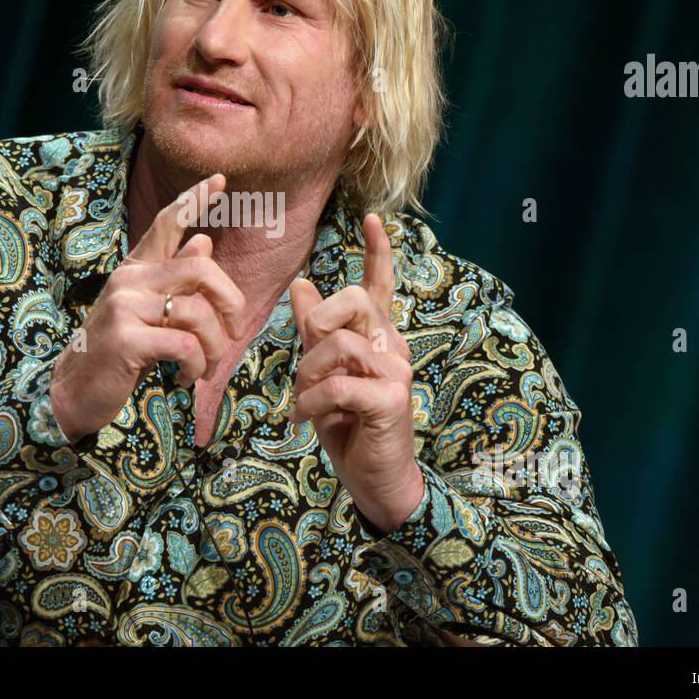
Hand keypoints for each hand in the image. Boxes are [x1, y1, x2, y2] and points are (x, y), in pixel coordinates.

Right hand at [49, 174, 246, 442]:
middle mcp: (129, 280)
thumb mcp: (145, 311)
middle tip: (234, 333)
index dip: (194, 198)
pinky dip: (196, 367)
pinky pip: (186, 345)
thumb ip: (172, 279)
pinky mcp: (127, 339)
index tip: (220, 179)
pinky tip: (184, 378)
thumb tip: (203, 241)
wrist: (73, 392)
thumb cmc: (116, 352)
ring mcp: (125, 307)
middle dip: (230, 302)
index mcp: (135, 270)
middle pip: (201, 270)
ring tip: (202, 368)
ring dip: (214, 348)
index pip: (166, 223)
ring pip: (198, 314)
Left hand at [288, 213, 422, 534]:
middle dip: (319, 321)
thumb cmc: (348, 427)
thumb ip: (313, 333)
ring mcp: (396, 371)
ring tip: (304, 402)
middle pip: (354, 300)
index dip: (377, 252)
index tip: (372, 219)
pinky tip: (307, 419)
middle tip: (306, 363)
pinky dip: (312, 402)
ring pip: (339, 343)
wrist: (374, 479)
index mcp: (377, 337)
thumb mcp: (322, 375)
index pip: (380, 285)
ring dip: (308, 374)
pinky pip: (338, 383)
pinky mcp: (391, 398)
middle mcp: (393, 346)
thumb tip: (301, 285)